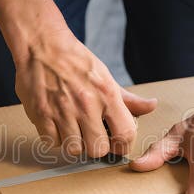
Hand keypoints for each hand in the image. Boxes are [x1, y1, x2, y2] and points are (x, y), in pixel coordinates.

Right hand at [15, 27, 156, 156]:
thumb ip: (128, 98)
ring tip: (72, 129)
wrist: (41, 44)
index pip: (125, 134)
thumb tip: (151, 106)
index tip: (116, 145)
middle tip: (91, 137)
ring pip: (73, 149)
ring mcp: (62, 110)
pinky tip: (57, 124)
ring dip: (74, 143)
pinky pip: (52, 142)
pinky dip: (55, 138)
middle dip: (96, 146)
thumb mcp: (106, 76)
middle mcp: (86, 104)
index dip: (123, 146)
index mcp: (107, 94)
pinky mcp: (41, 114)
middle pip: (98, 149)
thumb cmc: (75, 60)